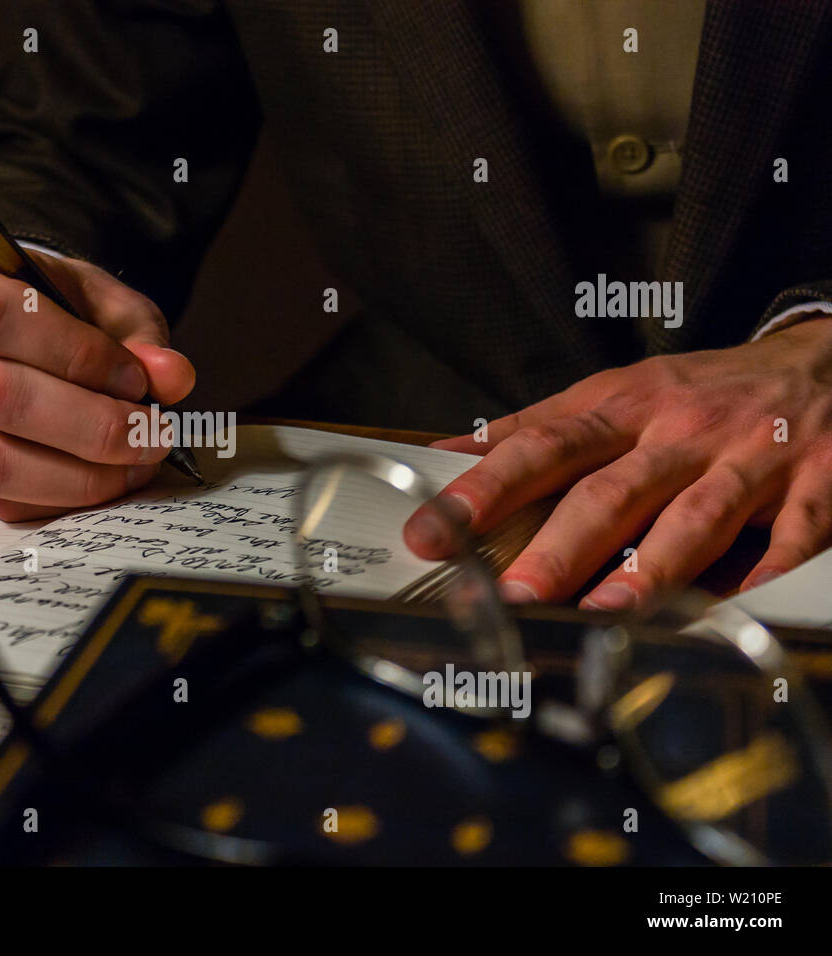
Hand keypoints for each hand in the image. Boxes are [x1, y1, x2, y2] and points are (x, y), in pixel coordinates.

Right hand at [0, 248, 194, 520]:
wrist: (24, 339)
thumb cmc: (68, 315)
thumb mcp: (110, 307)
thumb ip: (141, 337)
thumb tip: (173, 377)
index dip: (76, 355)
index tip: (135, 379)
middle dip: (91, 424)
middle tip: (151, 434)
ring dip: (77, 474)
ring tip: (135, 464)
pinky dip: (62, 500)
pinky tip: (105, 482)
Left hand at [403, 317, 831, 609]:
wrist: (822, 361)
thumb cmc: (700, 390)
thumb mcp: (615, 392)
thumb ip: (532, 429)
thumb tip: (444, 452)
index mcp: (622, 408)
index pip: (540, 448)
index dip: (483, 489)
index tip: (433, 529)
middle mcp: (680, 433)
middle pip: (610, 490)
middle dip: (557, 545)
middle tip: (511, 593)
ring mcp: (749, 460)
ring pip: (694, 517)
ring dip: (649, 567)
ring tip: (602, 611)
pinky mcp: (817, 487)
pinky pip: (791, 538)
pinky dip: (764, 574)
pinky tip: (731, 609)